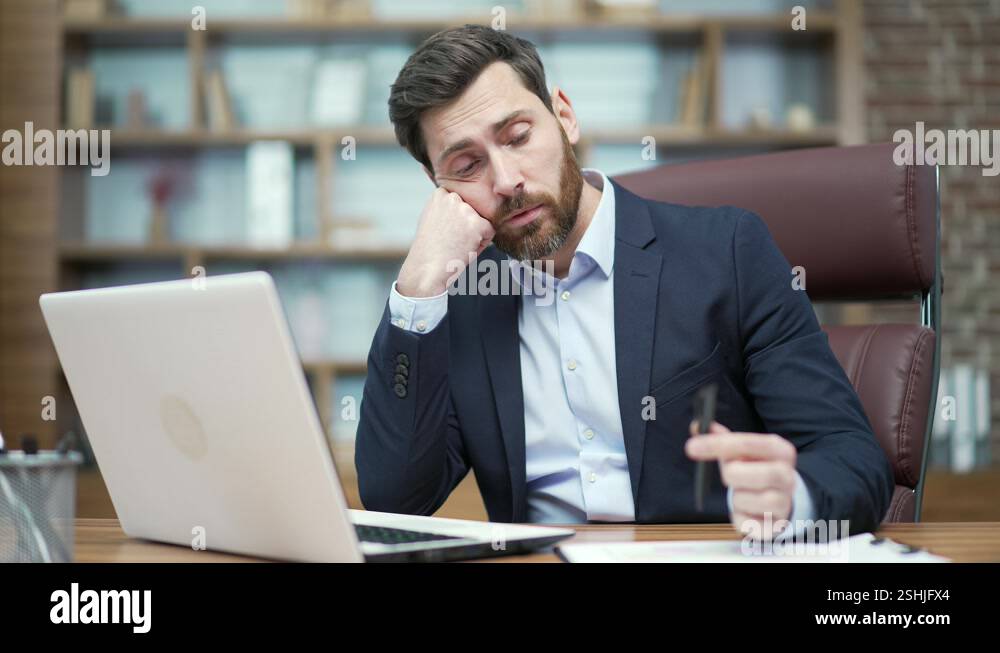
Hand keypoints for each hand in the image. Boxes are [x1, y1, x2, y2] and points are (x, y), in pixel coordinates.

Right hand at [397, 187, 494, 297]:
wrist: (426, 270)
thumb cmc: (429, 250)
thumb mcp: (432, 219)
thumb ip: (446, 207)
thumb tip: (461, 203)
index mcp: (440, 194)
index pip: (463, 203)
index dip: (456, 221)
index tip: (444, 233)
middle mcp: (452, 197)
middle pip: (473, 212)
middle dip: (466, 227)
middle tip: (450, 241)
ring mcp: (465, 209)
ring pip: (482, 222)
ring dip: (473, 236)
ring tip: (455, 245)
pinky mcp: (477, 223)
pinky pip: (489, 233)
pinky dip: (480, 245)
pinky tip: (463, 250)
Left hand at [684, 420, 797, 539]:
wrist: (783, 500)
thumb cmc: (757, 470)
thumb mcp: (744, 451)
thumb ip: (722, 438)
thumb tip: (697, 426)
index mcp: (780, 451)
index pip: (748, 443)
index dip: (718, 444)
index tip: (692, 447)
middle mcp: (787, 476)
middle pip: (755, 473)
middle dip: (733, 473)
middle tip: (728, 475)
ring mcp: (784, 503)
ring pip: (746, 499)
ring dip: (735, 497)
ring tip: (742, 493)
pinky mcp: (775, 526)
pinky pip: (745, 522)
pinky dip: (737, 515)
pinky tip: (745, 509)